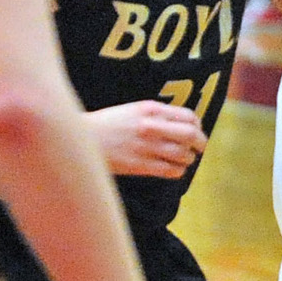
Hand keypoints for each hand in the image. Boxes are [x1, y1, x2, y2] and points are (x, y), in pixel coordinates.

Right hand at [87, 101, 206, 177]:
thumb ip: (157, 115)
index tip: (197, 131)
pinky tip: (175, 170)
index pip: (188, 116)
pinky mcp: (139, 165)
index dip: (198, 126)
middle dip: (200, 143)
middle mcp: (152, 126)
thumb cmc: (107, 124)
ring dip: (188, 158)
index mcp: (151, 109)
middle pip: (191, 135)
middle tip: (200, 148)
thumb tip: (180, 124)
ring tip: (185, 160)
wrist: (81, 140)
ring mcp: (146, 146)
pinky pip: (169, 170)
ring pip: (182, 154)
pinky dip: (178, 171)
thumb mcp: (134, 110)